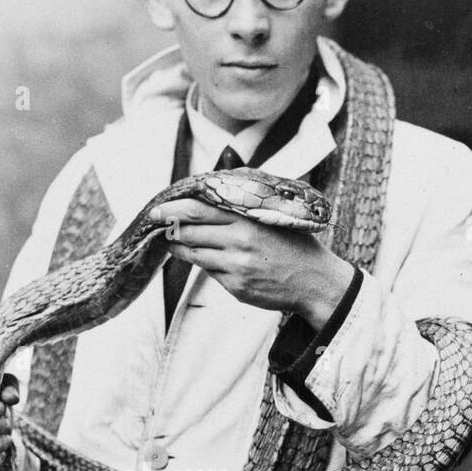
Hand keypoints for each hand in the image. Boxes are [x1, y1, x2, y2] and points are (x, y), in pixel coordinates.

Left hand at [151, 198, 355, 326]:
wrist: (315, 282)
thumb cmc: (294, 245)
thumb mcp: (275, 215)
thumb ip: (247, 202)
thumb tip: (218, 183)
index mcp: (248, 219)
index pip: (199, 210)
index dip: (173, 210)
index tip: (157, 210)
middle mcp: (239, 242)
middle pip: (191, 231)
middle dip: (169, 228)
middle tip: (156, 224)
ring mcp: (236, 267)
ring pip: (195, 254)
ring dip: (180, 247)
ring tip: (173, 240)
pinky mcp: (236, 287)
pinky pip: (210, 272)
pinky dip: (203, 262)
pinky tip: (202, 256)